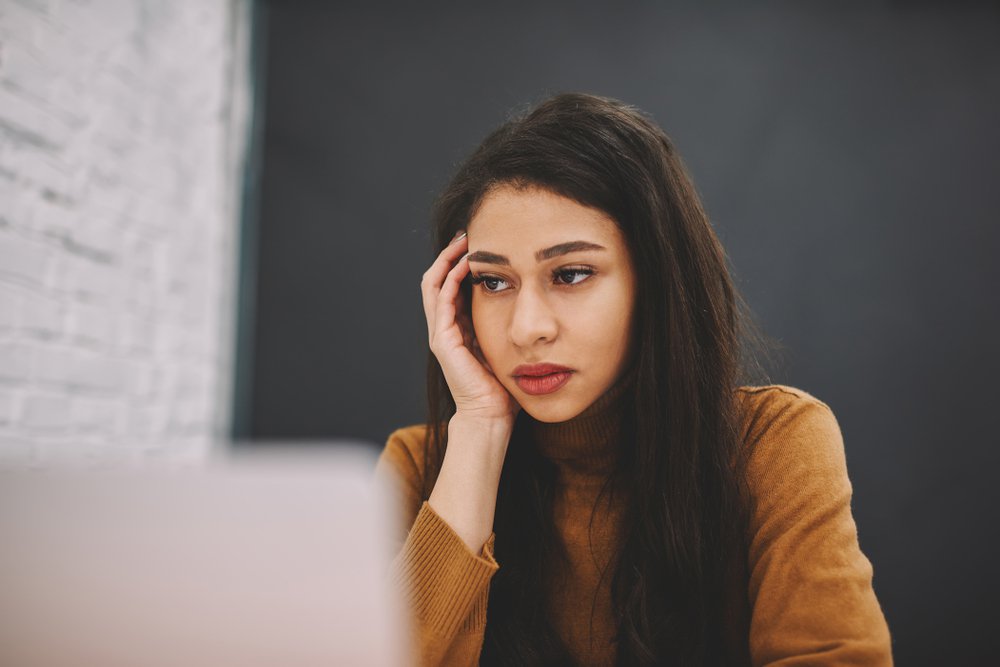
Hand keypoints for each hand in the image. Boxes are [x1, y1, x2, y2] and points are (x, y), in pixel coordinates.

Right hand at [421, 231, 519, 424]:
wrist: (491, 416)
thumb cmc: (503, 386)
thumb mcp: (506, 346)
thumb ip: (508, 326)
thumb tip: (531, 304)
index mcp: (458, 328)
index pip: (451, 285)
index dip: (460, 262)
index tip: (480, 242)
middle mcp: (444, 328)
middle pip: (437, 279)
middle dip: (450, 254)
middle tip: (468, 232)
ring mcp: (440, 334)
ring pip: (434, 284)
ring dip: (447, 260)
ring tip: (464, 240)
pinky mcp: (442, 341)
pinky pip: (441, 301)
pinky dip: (451, 279)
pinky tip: (466, 265)